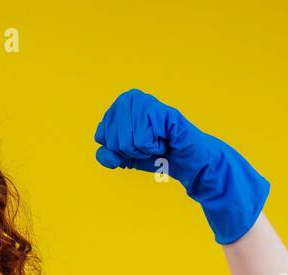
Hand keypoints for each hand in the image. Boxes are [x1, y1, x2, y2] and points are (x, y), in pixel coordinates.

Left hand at [93, 89, 268, 244]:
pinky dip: (154, 147)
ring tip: (157, 143)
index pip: (101, 136)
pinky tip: (165, 141)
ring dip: (143, 149)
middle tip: (149, 146)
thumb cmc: (158, 156)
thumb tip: (103, 149)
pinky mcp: (163, 112)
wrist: (187, 163)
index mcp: (119, 107)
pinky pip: (143, 138)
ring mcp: (147, 103)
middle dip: (130, 151)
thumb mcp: (126, 158)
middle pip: (112, 139)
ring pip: (126, 139)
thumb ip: (108, 155)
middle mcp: (131, 98)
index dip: (116, 150)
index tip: (134, 147)